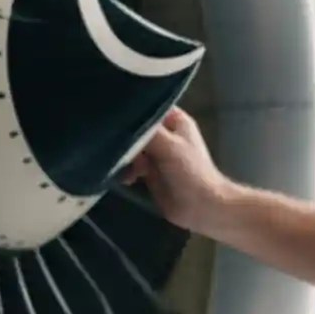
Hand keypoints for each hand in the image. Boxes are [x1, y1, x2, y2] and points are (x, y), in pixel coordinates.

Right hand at [122, 106, 233, 232]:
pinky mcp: (150, 173)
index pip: (149, 106)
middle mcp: (165, 134)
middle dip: (125, 138)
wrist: (201, 207)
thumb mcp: (168, 145)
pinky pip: (131, 167)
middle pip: (136, 128)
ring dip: (124, 157)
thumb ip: (145, 130)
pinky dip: (126, 172)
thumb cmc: (191, 170)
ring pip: (131, 148)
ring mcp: (157, 154)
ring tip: (125, 167)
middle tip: (118, 148)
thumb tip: (120, 121)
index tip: (113, 115)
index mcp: (175, 121)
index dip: (132, 109)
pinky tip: (126, 179)